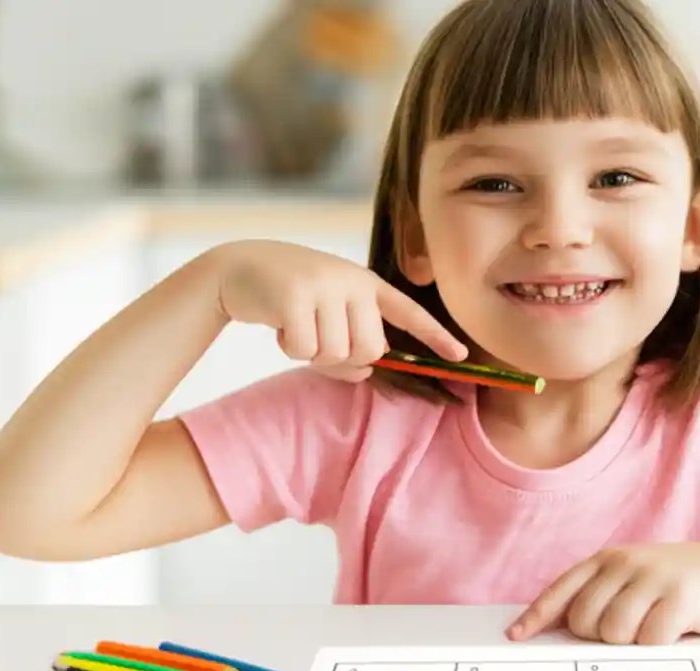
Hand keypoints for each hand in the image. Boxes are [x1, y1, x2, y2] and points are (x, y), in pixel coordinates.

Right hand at [213, 239, 467, 380]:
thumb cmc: (290, 298)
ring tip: (295, 325)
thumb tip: (368, 372)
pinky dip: (290, 348)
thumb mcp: (326, 316)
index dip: (435, 335)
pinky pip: (305, 350)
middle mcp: (351, 280)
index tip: (461, 354)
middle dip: (342, 358)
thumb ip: (351, 345)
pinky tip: (279, 324)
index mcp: (366, 284)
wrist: (238, 268)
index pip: (408, 311)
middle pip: (369, 350)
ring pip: (336, 353)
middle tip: (316, 338)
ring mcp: (324, 285)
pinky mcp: (295, 296)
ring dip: (311, 354)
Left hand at [506, 539, 699, 644]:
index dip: (537, 615)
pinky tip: (673, 629)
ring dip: (630, 643)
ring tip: (653, 626)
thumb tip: (559, 629)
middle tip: (630, 628)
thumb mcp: (635, 575)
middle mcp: (624, 564)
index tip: (516, 636)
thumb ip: (602, 594)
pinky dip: (658, 646)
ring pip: (612, 632)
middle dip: (599, 637)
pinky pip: (649, 640)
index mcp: (608, 559)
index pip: (562, 589)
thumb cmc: (679, 581)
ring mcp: (652, 579)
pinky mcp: (679, 598)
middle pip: (584, 620)